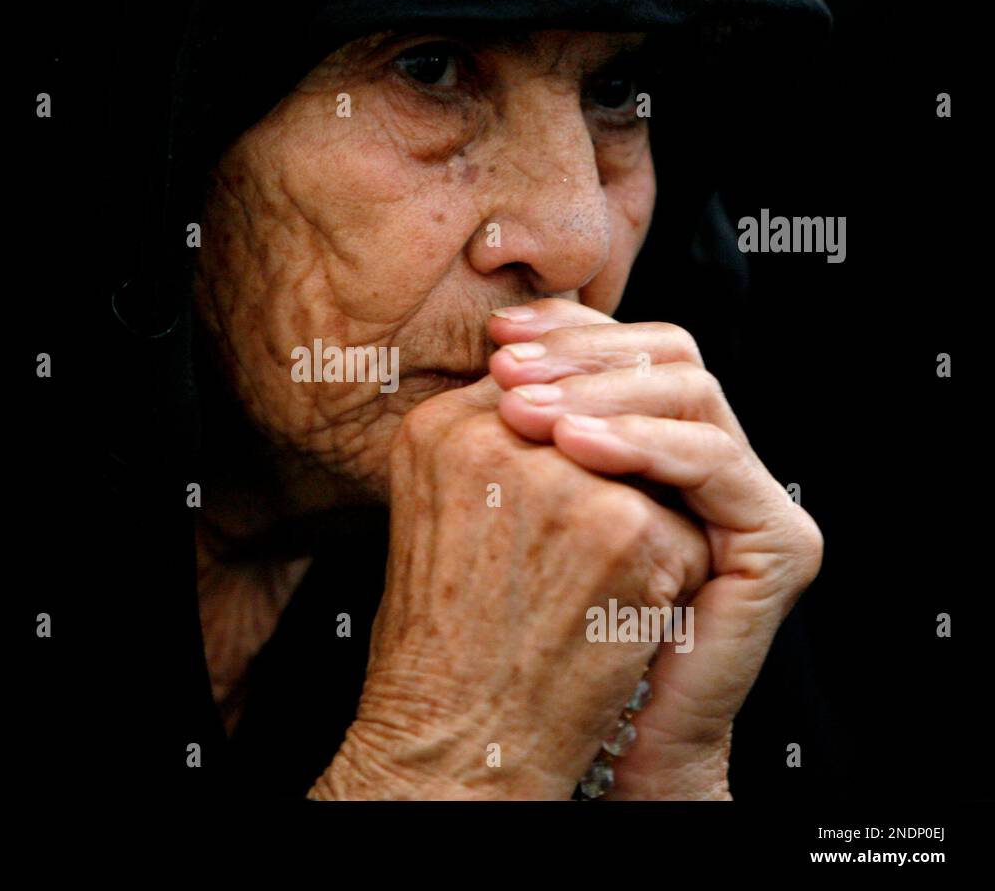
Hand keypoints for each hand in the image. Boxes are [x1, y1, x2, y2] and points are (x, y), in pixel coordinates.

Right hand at [309, 370, 711, 798]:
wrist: (453, 742)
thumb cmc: (444, 642)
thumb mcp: (440, 516)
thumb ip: (491, 449)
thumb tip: (572, 411)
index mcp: (439, 428)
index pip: (540, 382)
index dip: (576, 418)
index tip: (578, 468)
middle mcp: (494, 435)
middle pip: (601, 412)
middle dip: (615, 466)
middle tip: (589, 541)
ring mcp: (561, 478)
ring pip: (650, 467)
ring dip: (645, 518)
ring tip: (593, 585)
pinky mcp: (625, 528)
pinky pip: (685, 526)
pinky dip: (669, 577)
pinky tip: (617, 619)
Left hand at [486, 297, 823, 798]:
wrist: (591, 733)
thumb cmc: (538, 626)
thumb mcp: (521, 504)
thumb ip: (526, 431)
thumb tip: (488, 352)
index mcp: (657, 441)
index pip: (628, 351)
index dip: (567, 331)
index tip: (495, 334)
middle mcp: (711, 458)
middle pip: (667, 355)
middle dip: (579, 353)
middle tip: (505, 366)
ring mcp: (749, 496)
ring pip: (691, 392)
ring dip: (600, 391)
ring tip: (525, 410)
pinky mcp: (778, 539)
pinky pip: (713, 459)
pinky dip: (641, 444)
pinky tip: (573, 450)